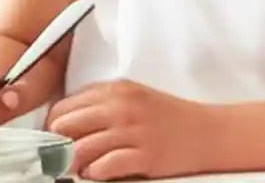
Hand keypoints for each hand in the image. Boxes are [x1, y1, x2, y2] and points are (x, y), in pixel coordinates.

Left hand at [45, 80, 215, 180]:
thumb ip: (103, 104)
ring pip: (79, 150)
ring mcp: (134, 131)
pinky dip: (96, 173)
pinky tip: (101, 171)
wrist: (211, 133)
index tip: (57, 138)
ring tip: (84, 166)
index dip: (54, 126)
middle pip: (64, 127)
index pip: (64, 107)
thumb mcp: (137, 98)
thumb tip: (64, 125)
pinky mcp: (144, 155)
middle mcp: (123, 108)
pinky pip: (102, 168)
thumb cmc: (172, 118)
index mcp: (118, 90)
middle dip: (59, 144)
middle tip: (64, 155)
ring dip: (76, 163)